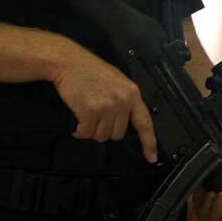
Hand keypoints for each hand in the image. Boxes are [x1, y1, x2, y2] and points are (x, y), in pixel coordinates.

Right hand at [51, 45, 157, 163]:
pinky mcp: (91, 111)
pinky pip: (86, 133)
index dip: (149, 142)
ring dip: (91, 130)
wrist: (70, 62)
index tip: (152, 158)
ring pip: (101, 135)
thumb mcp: (117, 82)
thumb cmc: (91, 71)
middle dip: (105, 129)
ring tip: (85, 114)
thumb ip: (124, 100)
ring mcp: (107, 106)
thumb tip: (124, 123)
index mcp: (132, 94)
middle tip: (95, 116)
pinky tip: (76, 120)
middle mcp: (123, 101)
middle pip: (117, 134)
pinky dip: (79, 131)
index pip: (145, 123)